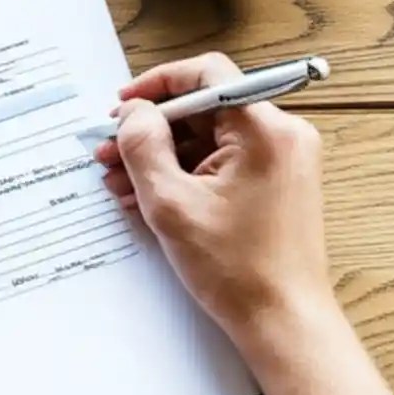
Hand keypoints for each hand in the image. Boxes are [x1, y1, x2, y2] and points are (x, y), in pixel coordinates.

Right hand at [94, 53, 333, 340]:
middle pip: (204, 107)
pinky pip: (223, 162)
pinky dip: (186, 173)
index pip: (206, 73)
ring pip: (209, 138)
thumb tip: (133, 113)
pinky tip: (149, 194)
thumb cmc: (238, 270)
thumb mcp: (171, 203)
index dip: (157, 84)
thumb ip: (144, 147)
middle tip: (110, 150)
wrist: (283, 321)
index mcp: (264, 129)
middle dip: (152, 129)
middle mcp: (281, 135)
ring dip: (163, 155)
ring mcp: (282, 159)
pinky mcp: (276, 182)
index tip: (124, 105)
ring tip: (120, 179)